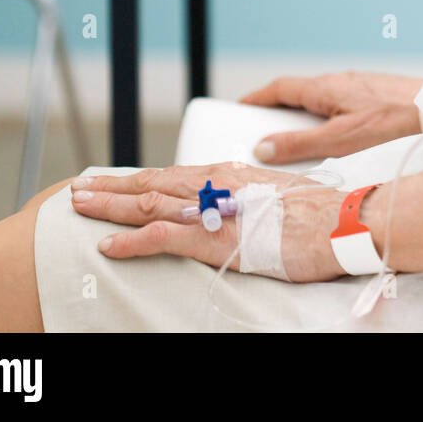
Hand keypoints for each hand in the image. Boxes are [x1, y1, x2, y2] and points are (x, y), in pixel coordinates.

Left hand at [70, 162, 348, 281]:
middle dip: (112, 187)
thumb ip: (252, 200)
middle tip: (77, 189)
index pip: (173, 175)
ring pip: (148, 203)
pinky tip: (106, 247)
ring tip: (78, 208)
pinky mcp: (216, 238)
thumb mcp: (280, 198)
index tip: (113, 180)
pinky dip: (130, 242)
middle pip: (152, 183)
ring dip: (109, 207)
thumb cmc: (323, 214)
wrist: (345, 221)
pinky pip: (161, 238)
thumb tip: (243, 208)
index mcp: (231, 174)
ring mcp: (214, 210)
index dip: (139, 178)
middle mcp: (216, 185)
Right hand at [239, 71, 422, 163]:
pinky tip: (334, 137)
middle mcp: (339, 81)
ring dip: (303, 115)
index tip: (238, 109)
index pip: (279, 88)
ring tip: (295, 140)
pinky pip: (339, 104)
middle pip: (298, 93)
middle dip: (277, 110)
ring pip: (320, 99)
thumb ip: (302, 144)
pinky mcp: (375, 95)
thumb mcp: (342, 140)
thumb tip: (263, 146)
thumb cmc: (394, 123)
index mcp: (325, 87)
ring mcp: (358, 86)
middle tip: (261, 131)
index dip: (256, 99)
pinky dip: (325, 117)